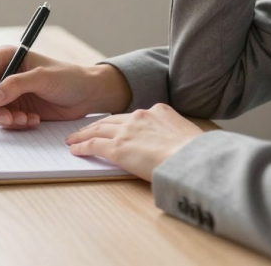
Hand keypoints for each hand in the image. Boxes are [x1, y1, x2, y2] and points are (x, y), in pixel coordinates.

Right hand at [0, 46, 131, 128]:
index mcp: (5, 58)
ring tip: (25, 119)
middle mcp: (3, 75)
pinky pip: (5, 120)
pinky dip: (16, 124)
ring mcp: (9, 93)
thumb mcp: (43, 78)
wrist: (87, 95)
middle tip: (11, 118)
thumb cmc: (69, 78)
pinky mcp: (16, 108)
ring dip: (6, 119)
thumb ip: (16, 85)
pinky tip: (33, 120)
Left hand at [64, 104, 203, 180]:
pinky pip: (94, 145)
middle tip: (85, 129)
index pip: (133, 116)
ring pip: (98, 129)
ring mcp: (127, 131)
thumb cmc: (197, 153)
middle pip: (111, 119)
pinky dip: (82, 146)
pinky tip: (75, 149)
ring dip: (84, 134)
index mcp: (159, 111)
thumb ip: (175, 136)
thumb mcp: (189, 135)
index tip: (113, 125)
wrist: (192, 159)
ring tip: (73, 138)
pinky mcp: (118, 148)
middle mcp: (140, 116)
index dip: (120, 121)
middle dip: (96, 125)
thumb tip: (175, 146)